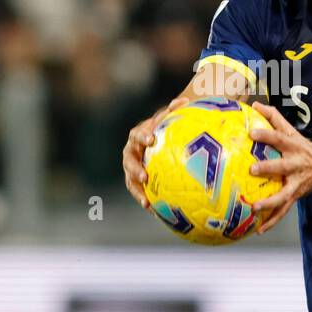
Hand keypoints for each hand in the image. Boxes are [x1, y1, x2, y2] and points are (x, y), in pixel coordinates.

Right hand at [122, 96, 189, 210]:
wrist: (157, 139)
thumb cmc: (165, 127)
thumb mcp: (170, 118)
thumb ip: (175, 110)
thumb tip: (183, 101)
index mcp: (139, 135)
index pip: (138, 135)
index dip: (143, 137)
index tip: (151, 140)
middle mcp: (131, 151)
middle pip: (129, 160)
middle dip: (134, 169)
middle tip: (145, 176)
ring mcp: (132, 167)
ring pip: (130, 179)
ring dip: (137, 190)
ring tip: (146, 201)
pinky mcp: (135, 180)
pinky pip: (138, 191)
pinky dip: (144, 199)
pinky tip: (154, 211)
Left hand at [247, 101, 311, 234]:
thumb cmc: (302, 147)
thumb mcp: (291, 130)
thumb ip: (273, 117)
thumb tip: (254, 104)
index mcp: (293, 147)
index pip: (279, 138)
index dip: (266, 134)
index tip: (252, 132)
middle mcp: (296, 165)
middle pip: (282, 167)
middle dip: (268, 169)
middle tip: (252, 170)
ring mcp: (296, 183)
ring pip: (283, 195)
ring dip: (269, 202)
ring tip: (254, 208)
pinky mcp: (295, 196)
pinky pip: (283, 211)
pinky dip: (271, 221)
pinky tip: (258, 229)